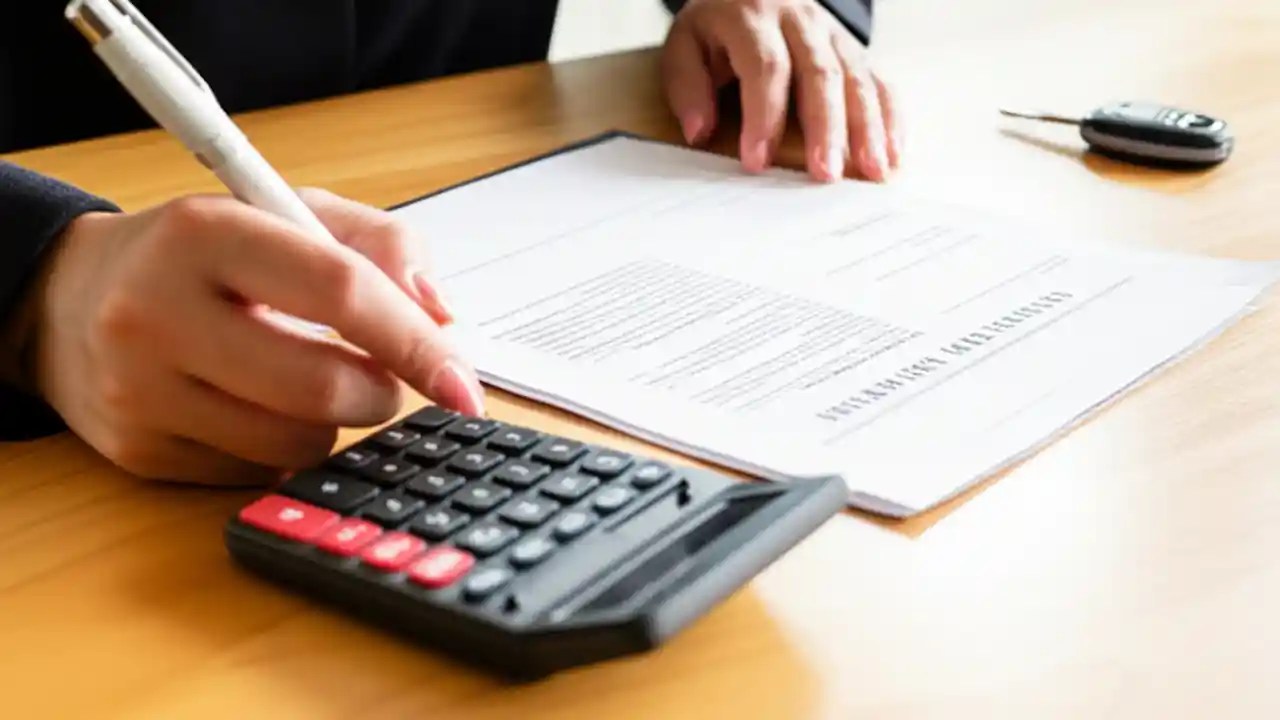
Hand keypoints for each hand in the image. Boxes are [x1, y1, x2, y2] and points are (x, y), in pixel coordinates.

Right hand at [29, 190, 482, 484]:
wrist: (72, 299)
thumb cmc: (204, 256)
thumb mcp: (291, 216)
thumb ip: (381, 245)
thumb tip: (441, 320)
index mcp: (206, 233)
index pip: (341, 290)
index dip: (416, 342)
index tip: (462, 382)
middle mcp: (158, 311)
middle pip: (322, 386)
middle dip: (380, 392)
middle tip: (379, 376)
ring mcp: (141, 389)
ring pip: (298, 441)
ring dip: (336, 423)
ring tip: (311, 381)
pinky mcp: (139, 450)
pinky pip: (259, 471)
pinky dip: (286, 445)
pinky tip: (258, 406)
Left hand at [661, 0, 899, 181]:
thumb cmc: (715, 29)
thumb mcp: (685, 45)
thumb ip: (687, 86)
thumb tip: (699, 131)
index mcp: (752, 16)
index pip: (766, 67)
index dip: (764, 116)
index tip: (756, 162)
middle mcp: (799, 19)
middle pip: (821, 74)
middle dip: (825, 129)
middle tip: (825, 175)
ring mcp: (832, 33)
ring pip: (857, 77)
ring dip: (867, 128)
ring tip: (872, 172)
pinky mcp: (852, 48)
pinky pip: (878, 79)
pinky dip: (890, 117)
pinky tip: (892, 153)